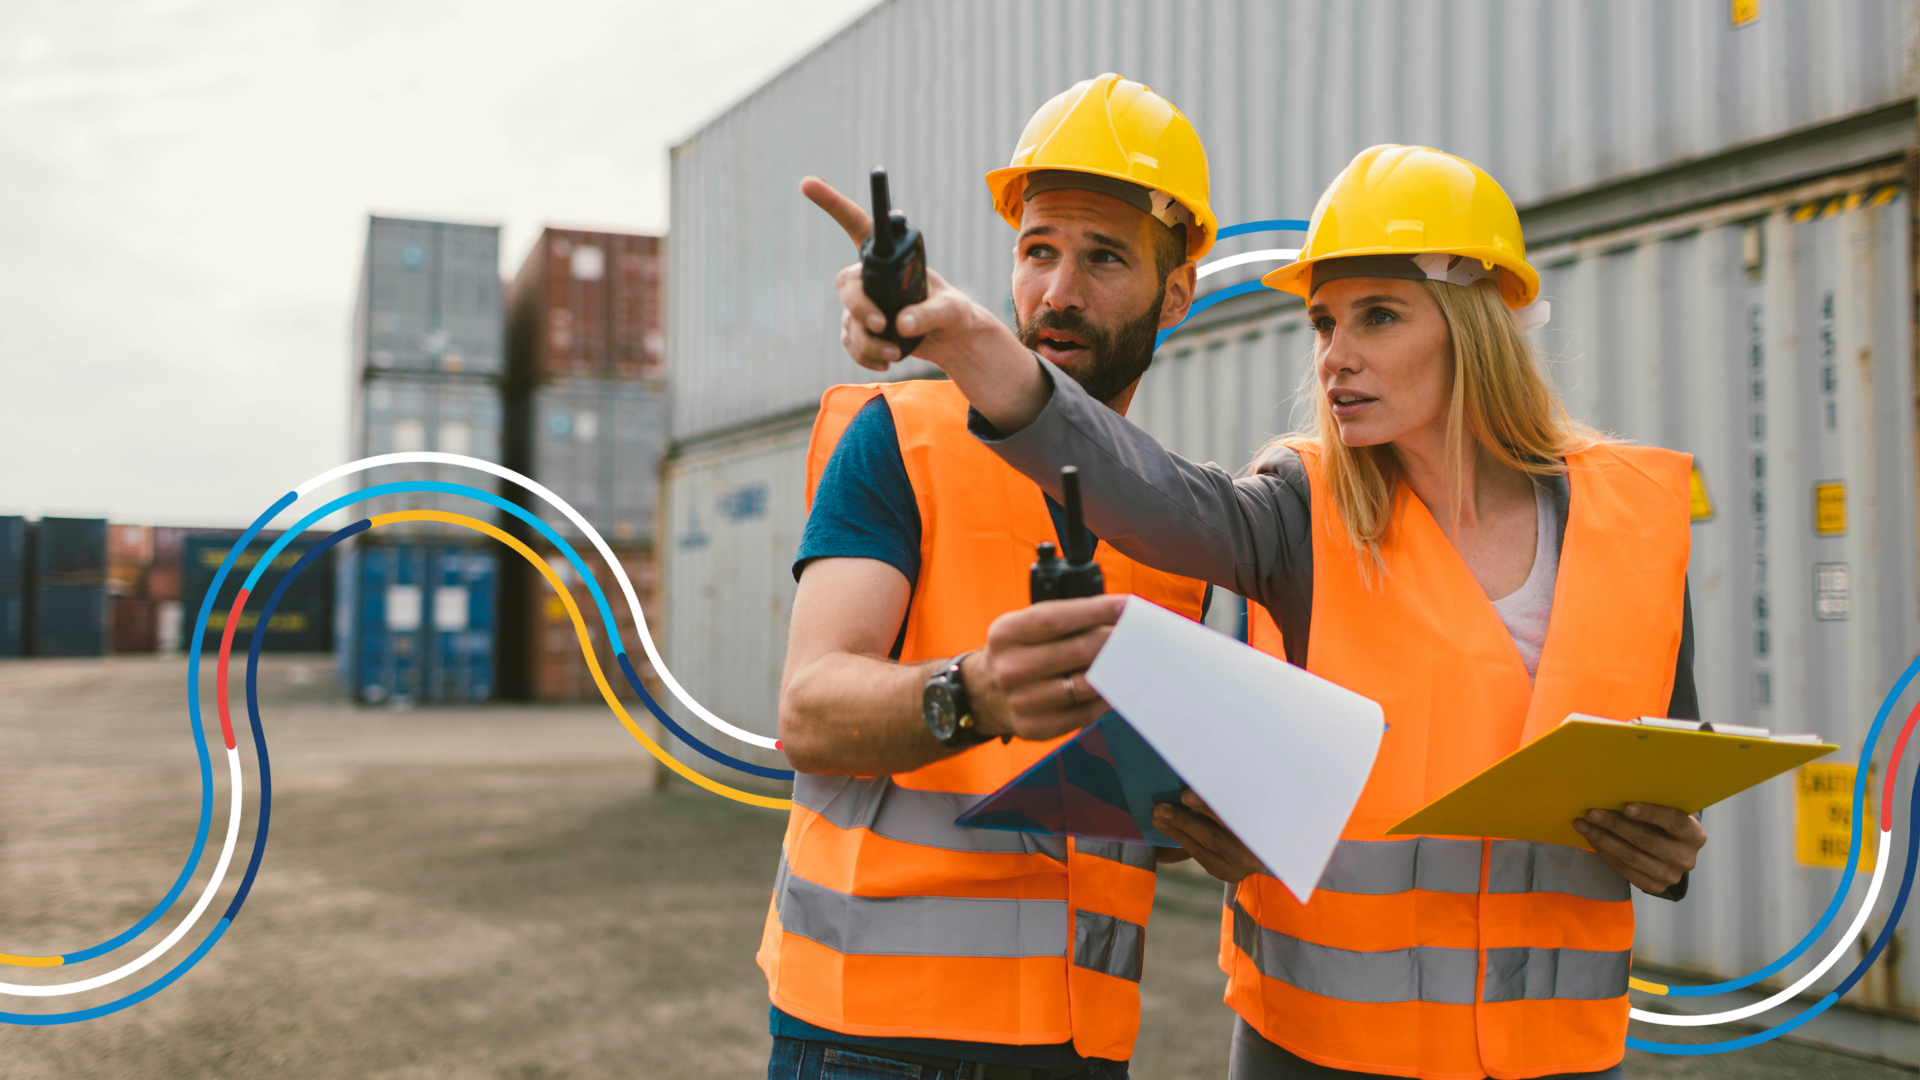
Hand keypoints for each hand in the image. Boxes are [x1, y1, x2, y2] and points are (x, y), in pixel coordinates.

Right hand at [801, 176, 1009, 371]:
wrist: (950, 341)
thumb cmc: (954, 314)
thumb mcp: (952, 310)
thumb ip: (930, 314)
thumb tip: (901, 324)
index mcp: (891, 258)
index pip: (859, 226)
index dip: (833, 204)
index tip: (807, 182)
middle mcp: (871, 277)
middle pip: (846, 284)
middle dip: (860, 306)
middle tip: (882, 324)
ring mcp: (862, 305)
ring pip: (849, 322)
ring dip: (868, 342)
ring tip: (895, 352)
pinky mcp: (860, 330)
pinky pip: (851, 343)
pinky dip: (866, 356)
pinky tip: (887, 361)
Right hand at [962, 594, 1124, 741]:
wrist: (982, 693)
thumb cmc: (1017, 652)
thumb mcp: (1025, 626)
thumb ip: (1066, 620)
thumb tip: (1118, 619)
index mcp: (1007, 633)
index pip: (1059, 618)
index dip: (1098, 610)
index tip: (1129, 606)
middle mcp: (1010, 667)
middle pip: (1078, 651)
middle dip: (1116, 641)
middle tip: (1142, 636)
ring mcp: (1022, 701)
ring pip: (1085, 685)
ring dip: (1117, 672)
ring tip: (1136, 662)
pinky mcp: (1035, 727)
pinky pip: (1084, 713)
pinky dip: (1106, 700)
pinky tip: (1118, 689)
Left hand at [1153, 791, 1264, 883]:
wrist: (1267, 847)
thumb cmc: (1252, 814)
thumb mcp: (1248, 805)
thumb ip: (1227, 799)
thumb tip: (1192, 782)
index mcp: (1262, 827)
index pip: (1234, 815)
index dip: (1208, 806)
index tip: (1186, 795)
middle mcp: (1254, 850)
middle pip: (1215, 835)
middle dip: (1185, 820)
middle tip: (1161, 808)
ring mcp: (1241, 865)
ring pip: (1204, 847)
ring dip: (1177, 830)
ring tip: (1158, 816)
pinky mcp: (1229, 873)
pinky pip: (1201, 856)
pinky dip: (1183, 840)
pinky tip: (1167, 828)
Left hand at [1572, 803, 1705, 894]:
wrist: (1674, 854)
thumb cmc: (1666, 825)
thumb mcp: (1669, 813)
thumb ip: (1654, 806)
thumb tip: (1616, 792)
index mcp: (1694, 834)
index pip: (1673, 821)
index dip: (1650, 814)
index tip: (1626, 806)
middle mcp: (1685, 858)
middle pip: (1645, 840)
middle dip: (1614, 824)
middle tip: (1590, 813)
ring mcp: (1670, 875)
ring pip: (1630, 856)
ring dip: (1602, 839)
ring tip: (1582, 825)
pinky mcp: (1654, 886)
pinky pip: (1624, 869)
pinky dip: (1605, 852)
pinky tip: (1592, 840)